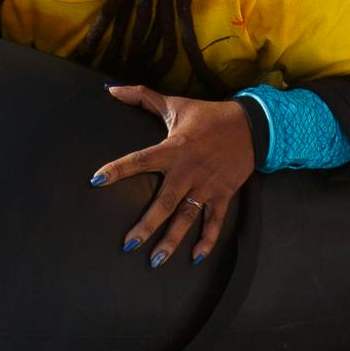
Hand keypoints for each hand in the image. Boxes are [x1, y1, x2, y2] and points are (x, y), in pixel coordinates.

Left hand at [92, 86, 255, 265]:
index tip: (97, 180)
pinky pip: (214, 221)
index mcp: (173, 150)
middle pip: (164, 203)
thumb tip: (111, 89)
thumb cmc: (208, 116)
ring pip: (186, 218)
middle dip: (146, 225)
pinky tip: (196, 257)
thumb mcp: (176, 105)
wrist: (252, 125)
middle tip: (128, 245)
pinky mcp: (223, 194)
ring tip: (154, 261)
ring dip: (171, 240)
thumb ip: (142, 97)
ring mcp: (206, 186)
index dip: (118, 169)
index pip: (140, 160)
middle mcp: (188, 172)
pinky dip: (207, 240)